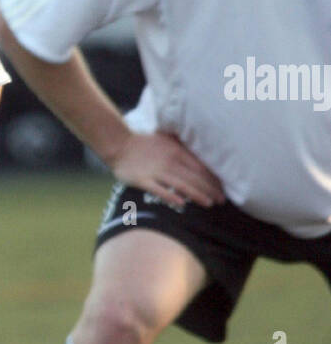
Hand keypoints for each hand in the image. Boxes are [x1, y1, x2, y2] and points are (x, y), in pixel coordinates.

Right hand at [106, 131, 224, 208]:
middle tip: (222, 200)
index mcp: (177, 151)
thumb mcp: (168, 139)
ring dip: (196, 194)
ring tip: (209, 203)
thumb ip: (183, 146)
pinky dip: (170, 195)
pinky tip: (181, 203)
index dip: (213, 178)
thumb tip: (203, 152)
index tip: (224, 188)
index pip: (200, 167)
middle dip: (210, 189)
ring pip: (180, 184)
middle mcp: (169, 161)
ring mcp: (156, 171)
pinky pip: (158, 189)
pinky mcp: (142, 180)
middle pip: (194, 177)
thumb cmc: (145, 143)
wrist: (120, 144)